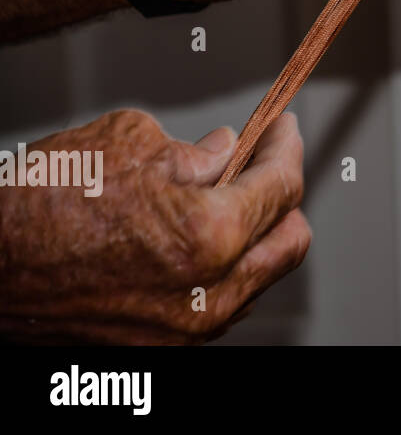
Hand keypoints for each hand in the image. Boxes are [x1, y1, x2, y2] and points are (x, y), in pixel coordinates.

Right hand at [0, 109, 308, 343]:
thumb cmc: (39, 204)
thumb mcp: (128, 144)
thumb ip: (197, 151)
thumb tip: (226, 152)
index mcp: (209, 235)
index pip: (282, 186)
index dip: (286, 146)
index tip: (283, 127)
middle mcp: (209, 293)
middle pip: (289, 241)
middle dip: (284, 194)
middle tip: (266, 159)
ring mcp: (187, 329)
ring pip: (259, 276)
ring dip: (255, 233)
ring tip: (226, 193)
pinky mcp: (162, 345)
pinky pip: (221, 303)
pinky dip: (224, 266)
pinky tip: (196, 233)